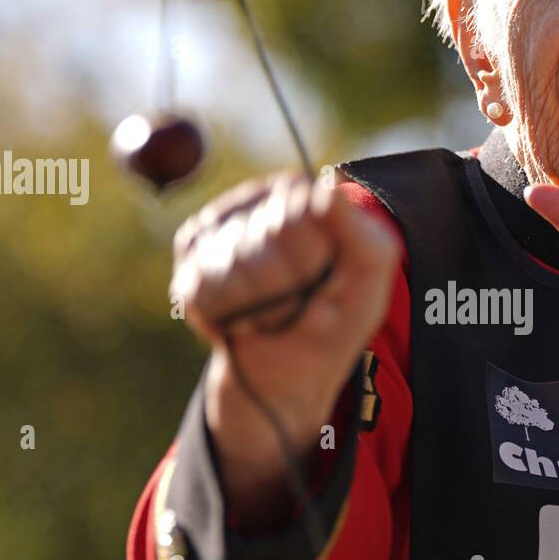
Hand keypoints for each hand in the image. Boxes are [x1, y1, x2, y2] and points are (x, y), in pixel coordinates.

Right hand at [171, 172, 399, 490]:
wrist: (294, 366)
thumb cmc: (339, 312)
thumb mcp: (370, 277)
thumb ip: (360, 232)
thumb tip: (324, 193)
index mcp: (298, 192)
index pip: (297, 212)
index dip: (313, 259)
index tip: (329, 278)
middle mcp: (250, 202)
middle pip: (263, 244)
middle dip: (289, 287)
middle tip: (300, 299)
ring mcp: (214, 233)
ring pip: (232, 270)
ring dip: (262, 309)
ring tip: (274, 312)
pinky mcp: (188, 268)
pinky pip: (204, 294)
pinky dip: (232, 319)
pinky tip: (246, 319)